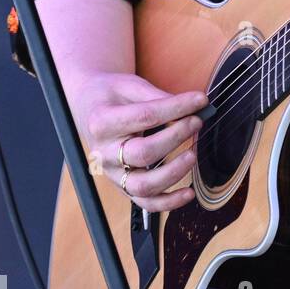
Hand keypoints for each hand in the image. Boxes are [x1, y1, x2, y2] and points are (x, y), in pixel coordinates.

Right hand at [74, 72, 209, 212]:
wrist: (89, 109)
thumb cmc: (111, 96)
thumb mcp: (129, 86)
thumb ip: (157, 96)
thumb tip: (192, 104)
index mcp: (103, 122)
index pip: (145, 116)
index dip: (176, 108)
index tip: (200, 100)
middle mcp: (105, 152)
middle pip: (144, 152)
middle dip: (176, 137)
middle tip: (196, 121)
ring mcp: (112, 174)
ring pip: (143, 185)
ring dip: (173, 172)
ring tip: (192, 155)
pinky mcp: (123, 186)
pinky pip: (145, 202)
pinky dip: (168, 202)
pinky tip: (188, 193)